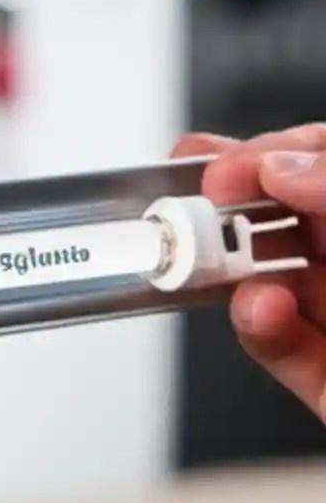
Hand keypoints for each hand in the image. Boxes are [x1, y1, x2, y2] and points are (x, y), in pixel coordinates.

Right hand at [174, 124, 325, 422]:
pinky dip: (260, 330)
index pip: (323, 164)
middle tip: (190, 198)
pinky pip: (283, 351)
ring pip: (274, 281)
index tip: (237, 161)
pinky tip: (259, 310)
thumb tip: (292, 167)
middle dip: (233, 203)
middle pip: (287, 217)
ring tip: (208, 257)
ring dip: (234, 269)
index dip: (282, 152)